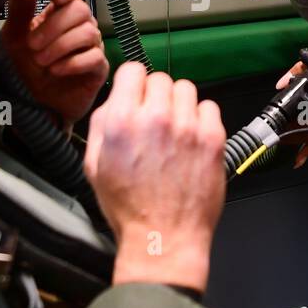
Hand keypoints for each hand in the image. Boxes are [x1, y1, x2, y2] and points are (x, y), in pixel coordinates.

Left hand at [0, 0, 107, 127]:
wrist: (31, 106)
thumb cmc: (24, 71)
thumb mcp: (13, 38)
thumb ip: (19, 9)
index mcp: (58, 16)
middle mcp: (78, 28)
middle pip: (81, 10)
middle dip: (54, 26)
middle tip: (33, 45)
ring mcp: (90, 48)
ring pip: (88, 32)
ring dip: (60, 46)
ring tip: (42, 61)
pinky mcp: (98, 70)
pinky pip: (94, 57)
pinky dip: (72, 63)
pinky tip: (56, 70)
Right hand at [83, 63, 226, 292]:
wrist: (163, 238)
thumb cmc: (130, 208)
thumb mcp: (94, 166)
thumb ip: (102, 124)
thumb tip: (115, 99)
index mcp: (121, 121)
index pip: (132, 70)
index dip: (133, 83)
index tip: (136, 94)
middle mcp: (155, 118)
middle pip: (160, 78)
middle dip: (155, 95)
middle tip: (155, 120)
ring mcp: (186, 127)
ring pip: (186, 88)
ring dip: (179, 104)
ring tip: (175, 129)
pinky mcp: (212, 138)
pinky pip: (209, 107)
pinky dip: (201, 118)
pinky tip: (192, 138)